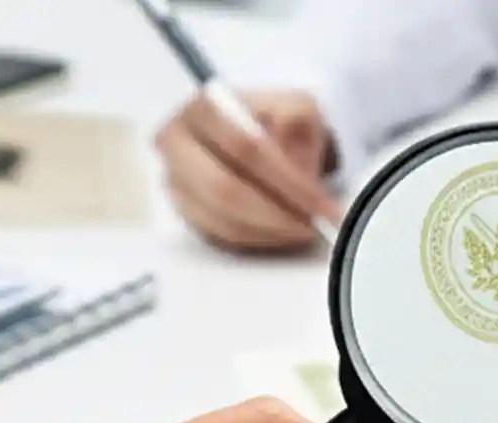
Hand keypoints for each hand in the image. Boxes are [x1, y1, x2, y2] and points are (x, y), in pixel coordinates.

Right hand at [157, 90, 341, 252]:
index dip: (286, 180)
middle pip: (224, 189)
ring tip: (306, 230)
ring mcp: (176, 181)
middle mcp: (177, 144)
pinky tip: (285, 234)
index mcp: (203, 108)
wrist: (256, 135)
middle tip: (315, 226)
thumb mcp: (298, 107)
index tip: (321, 204)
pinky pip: (221, 236)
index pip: (244, 147)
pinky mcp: (185, 211)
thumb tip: (294, 163)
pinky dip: (259, 239)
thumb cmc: (277, 121)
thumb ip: (298, 123)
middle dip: (276, 214)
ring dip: (271, 231)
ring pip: (222, 219)